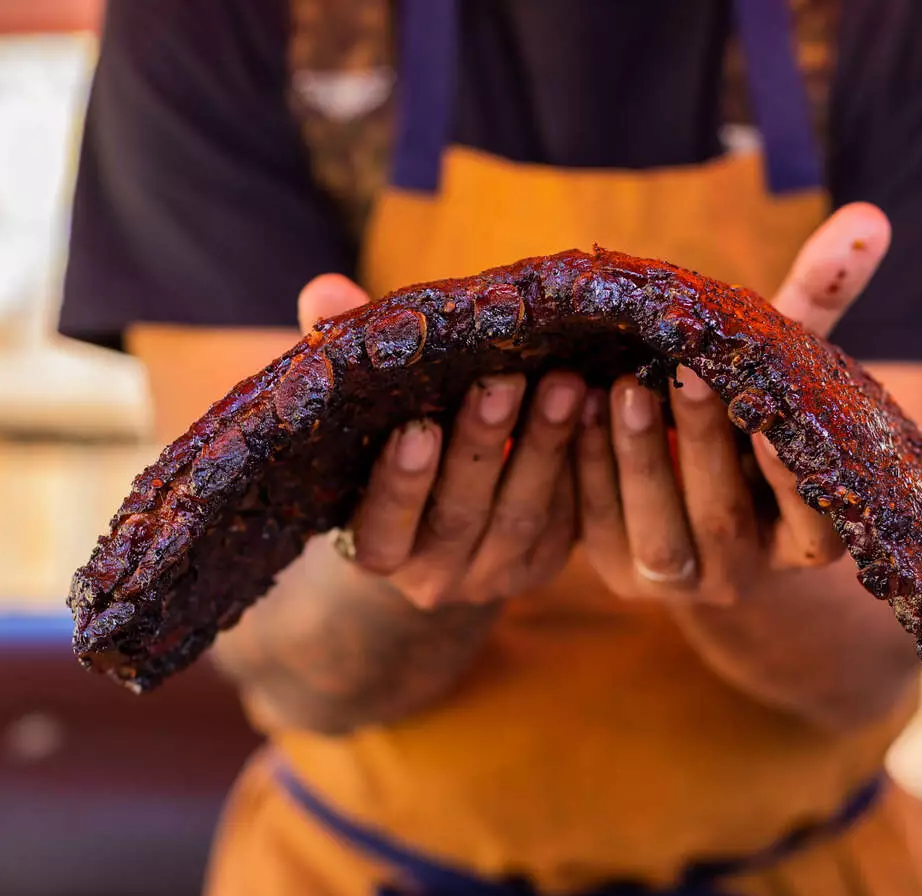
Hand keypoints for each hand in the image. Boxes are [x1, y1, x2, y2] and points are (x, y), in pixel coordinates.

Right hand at [298, 275, 582, 610]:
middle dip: (482, 444)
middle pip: (460, 514)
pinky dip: (582, 458)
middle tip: (504, 380)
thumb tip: (325, 291)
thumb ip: (346, 358)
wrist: (445, 518)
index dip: (400, 482)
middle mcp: (433, 577)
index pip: (381, 527)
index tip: (418, 426)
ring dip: (545, 445)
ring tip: (565, 381)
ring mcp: (493, 575)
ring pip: (522, 514)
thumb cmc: (394, 441)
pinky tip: (596, 404)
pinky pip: (569, 515)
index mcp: (376, 550)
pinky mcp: (545, 561)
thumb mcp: (366, 411)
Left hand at [574, 203, 892, 603]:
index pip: (815, 524)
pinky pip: (598, 530)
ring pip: (658, 536)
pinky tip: (575, 411)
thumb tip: (869, 218)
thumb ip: (819, 299)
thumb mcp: (780, 359)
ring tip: (621, 387)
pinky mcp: (618, 574)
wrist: (682, 466)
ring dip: (637, 460)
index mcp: (808, 535)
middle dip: (702, 444)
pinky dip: (587, 470)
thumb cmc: (749, 404)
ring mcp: (682, 582)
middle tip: (684, 371)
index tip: (768, 421)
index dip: (791, 480)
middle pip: (725, 517)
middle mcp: (748, 571)